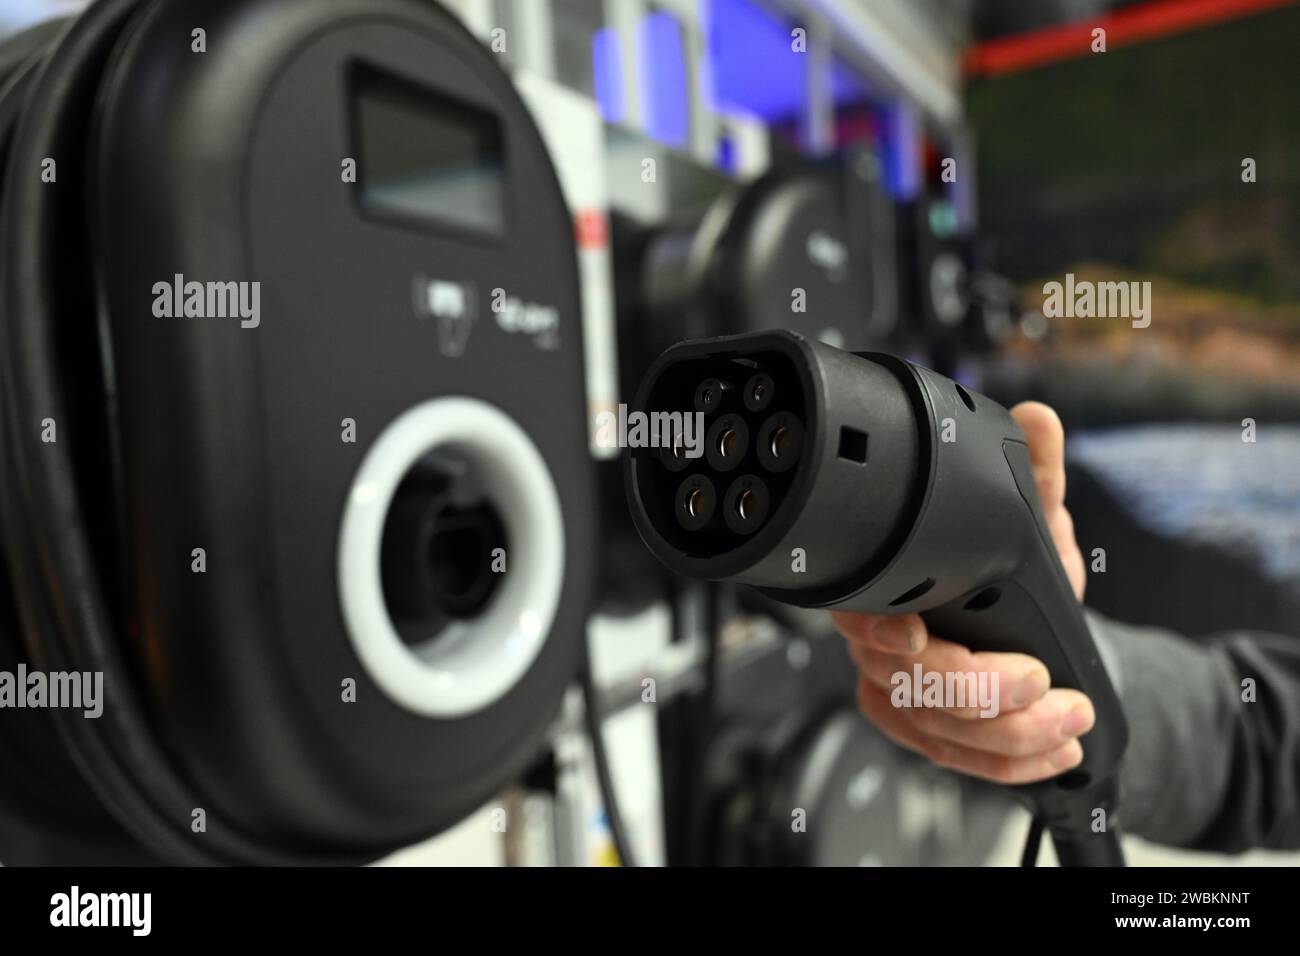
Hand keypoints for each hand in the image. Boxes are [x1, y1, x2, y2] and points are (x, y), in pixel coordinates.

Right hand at [831, 402, 1092, 784]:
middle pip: (900, 680)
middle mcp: (880, 645)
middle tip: (1038, 681)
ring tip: (1069, 719)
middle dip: (973, 689)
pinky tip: (1052, 752)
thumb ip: (1034, 477)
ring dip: (1006, 733)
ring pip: (931, 728)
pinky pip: (952, 760)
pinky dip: (1007, 763)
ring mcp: (897, 694)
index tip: (921, 634)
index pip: (862, 610)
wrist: (1035, 640)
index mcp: (891, 585)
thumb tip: (1036, 419)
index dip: (882, 629)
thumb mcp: (1034, 527)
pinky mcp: (921, 733)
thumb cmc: (1018, 581)